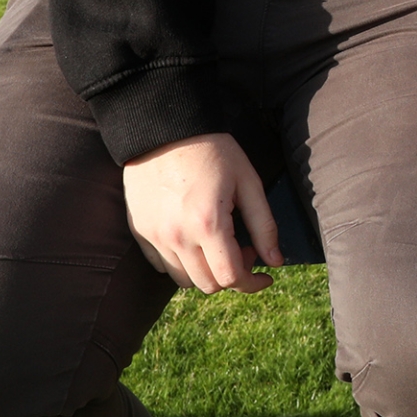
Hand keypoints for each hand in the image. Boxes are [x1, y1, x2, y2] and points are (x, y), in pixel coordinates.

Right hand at [121, 132, 281, 293]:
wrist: (165, 131)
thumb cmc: (214, 151)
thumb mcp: (248, 182)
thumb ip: (264, 225)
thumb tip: (275, 261)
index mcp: (208, 224)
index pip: (231, 278)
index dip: (253, 283)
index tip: (266, 276)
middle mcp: (177, 237)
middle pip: (208, 285)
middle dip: (233, 275)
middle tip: (244, 247)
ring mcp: (154, 238)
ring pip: (185, 280)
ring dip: (207, 271)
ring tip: (219, 242)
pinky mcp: (140, 233)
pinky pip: (163, 266)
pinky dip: (183, 263)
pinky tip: (195, 238)